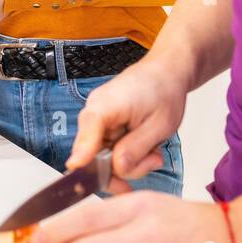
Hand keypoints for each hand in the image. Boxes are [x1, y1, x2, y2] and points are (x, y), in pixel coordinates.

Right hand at [66, 53, 187, 181]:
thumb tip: (117, 168)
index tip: (75, 169)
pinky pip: (109, 152)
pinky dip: (128, 156)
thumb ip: (136, 149)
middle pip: (95, 155)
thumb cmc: (164, 91)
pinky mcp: (103, 127)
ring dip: (131, 163)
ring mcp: (97, 121)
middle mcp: (95, 112)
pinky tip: (145, 149)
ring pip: (104, 158)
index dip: (82, 153)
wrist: (166, 73)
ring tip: (153, 153)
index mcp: (106, 105)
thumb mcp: (159, 125)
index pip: (88, 130)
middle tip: (152, 161)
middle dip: (124, 168)